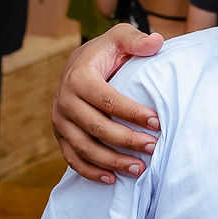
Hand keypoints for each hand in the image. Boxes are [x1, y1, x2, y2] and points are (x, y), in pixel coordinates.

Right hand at [52, 24, 164, 181]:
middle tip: (153, 147)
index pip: (108, 100)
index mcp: (78, 77)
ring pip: (85, 147)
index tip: (157, 122)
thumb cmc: (106, 53)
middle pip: (97, 127)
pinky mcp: (60, 136)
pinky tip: (112, 179)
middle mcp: (64, 101)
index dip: (133, 113)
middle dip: (127, 140)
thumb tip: (157, 42)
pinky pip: (73, 158)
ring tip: (139, 169)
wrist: (80, 65)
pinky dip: (90, 172)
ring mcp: (59, 121)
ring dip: (112, 161)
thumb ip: (136, 39)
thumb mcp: (119, 38)